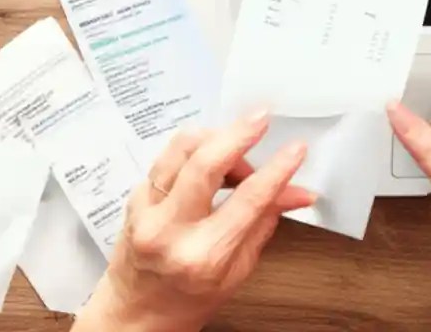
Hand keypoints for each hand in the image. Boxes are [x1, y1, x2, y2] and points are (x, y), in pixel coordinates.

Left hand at [72, 113, 313, 331]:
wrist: (134, 314)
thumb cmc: (187, 300)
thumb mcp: (238, 270)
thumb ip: (265, 223)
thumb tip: (297, 192)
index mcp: (203, 255)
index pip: (247, 201)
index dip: (276, 170)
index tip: (295, 151)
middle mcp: (170, 230)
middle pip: (205, 164)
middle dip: (239, 134)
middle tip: (262, 118)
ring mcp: (146, 211)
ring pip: (180, 150)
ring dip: (216, 138)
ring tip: (238, 148)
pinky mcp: (134, 197)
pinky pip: (168, 158)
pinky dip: (195, 151)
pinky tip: (211, 160)